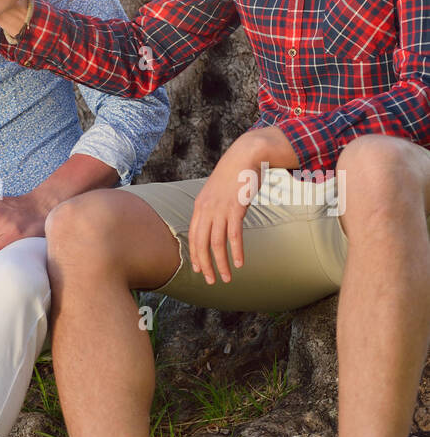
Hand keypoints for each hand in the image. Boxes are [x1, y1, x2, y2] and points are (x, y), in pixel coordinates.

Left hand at [187, 130, 275, 284]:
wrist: (245, 155)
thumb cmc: (233, 175)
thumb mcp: (217, 192)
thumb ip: (214, 208)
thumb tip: (217, 224)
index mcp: (200, 205)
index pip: (193, 236)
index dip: (196, 254)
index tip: (200, 270)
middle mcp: (206, 208)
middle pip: (201, 243)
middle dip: (205, 265)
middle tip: (211, 281)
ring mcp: (220, 208)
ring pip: (217, 243)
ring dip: (221, 263)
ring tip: (226, 277)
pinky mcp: (236, 208)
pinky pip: (234, 235)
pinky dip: (236, 251)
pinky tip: (239, 263)